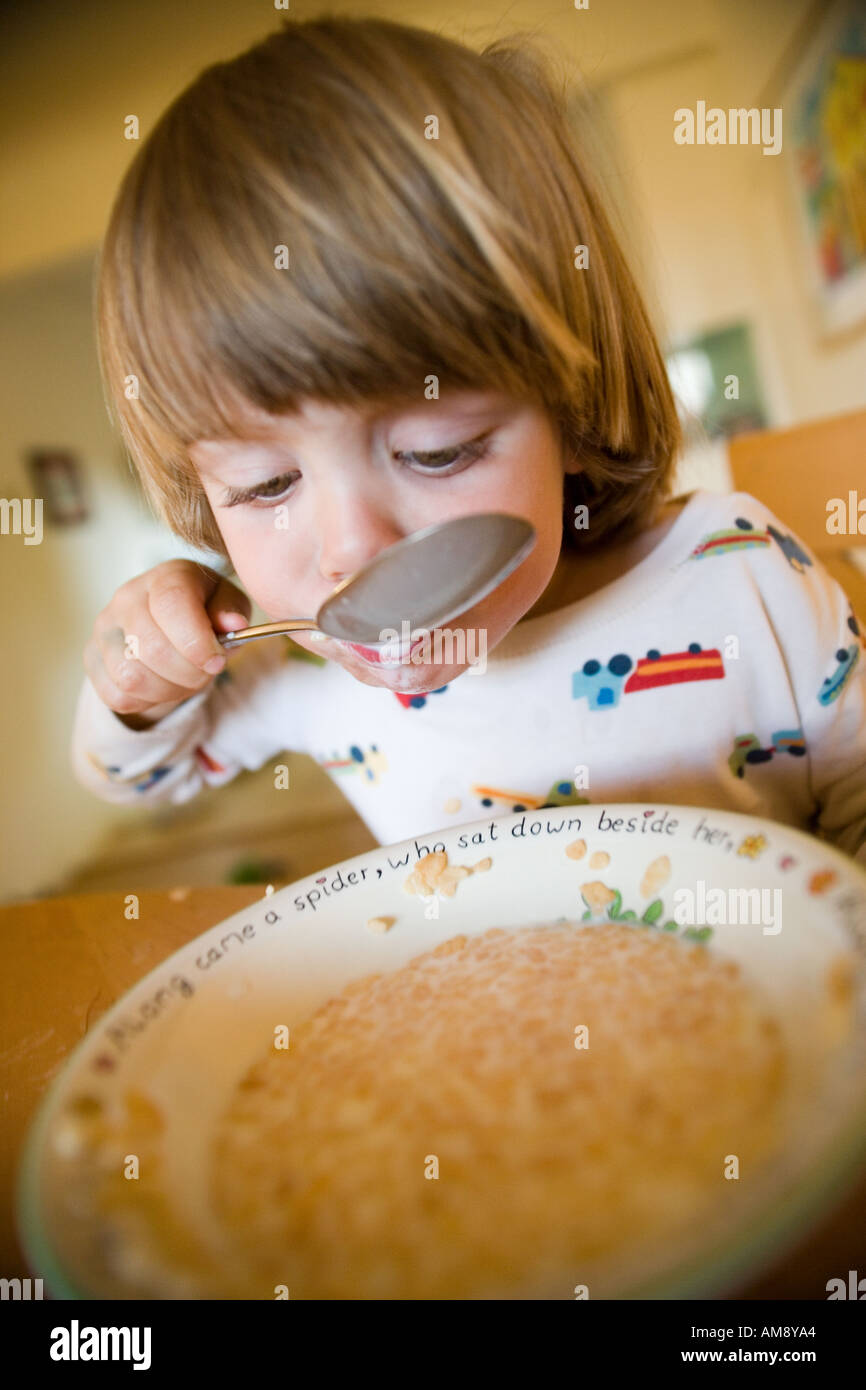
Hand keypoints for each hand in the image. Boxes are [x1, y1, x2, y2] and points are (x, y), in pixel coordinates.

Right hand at [84, 560, 250, 727]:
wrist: (171, 625)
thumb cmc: (204, 613)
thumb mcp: (228, 606)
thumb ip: (232, 611)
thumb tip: (232, 623)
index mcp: (166, 578)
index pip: (171, 604)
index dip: (196, 642)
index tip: (216, 661)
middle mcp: (128, 597)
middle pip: (152, 648)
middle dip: (188, 674)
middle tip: (205, 673)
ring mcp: (104, 628)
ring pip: (131, 677)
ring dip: (168, 691)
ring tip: (184, 680)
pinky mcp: (92, 658)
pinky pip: (117, 696)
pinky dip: (146, 701)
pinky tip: (161, 686)